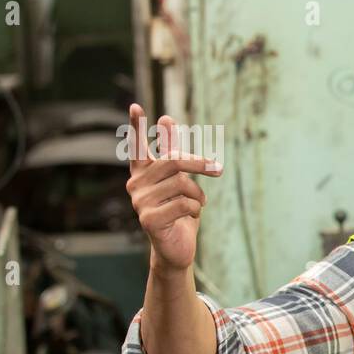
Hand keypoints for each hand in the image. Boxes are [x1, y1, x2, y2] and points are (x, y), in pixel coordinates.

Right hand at [125, 103, 223, 272]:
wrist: (177, 247)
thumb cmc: (179, 211)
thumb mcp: (180, 179)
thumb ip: (173, 151)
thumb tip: (166, 118)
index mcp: (142, 173)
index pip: (137, 147)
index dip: (137, 127)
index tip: (135, 106)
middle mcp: (135, 185)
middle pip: (173, 162)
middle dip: (199, 164)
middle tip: (218, 168)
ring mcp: (139, 202)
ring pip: (182, 183)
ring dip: (199, 194)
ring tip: (199, 204)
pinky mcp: (149, 219)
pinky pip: (184, 203)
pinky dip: (196, 208)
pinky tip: (192, 216)